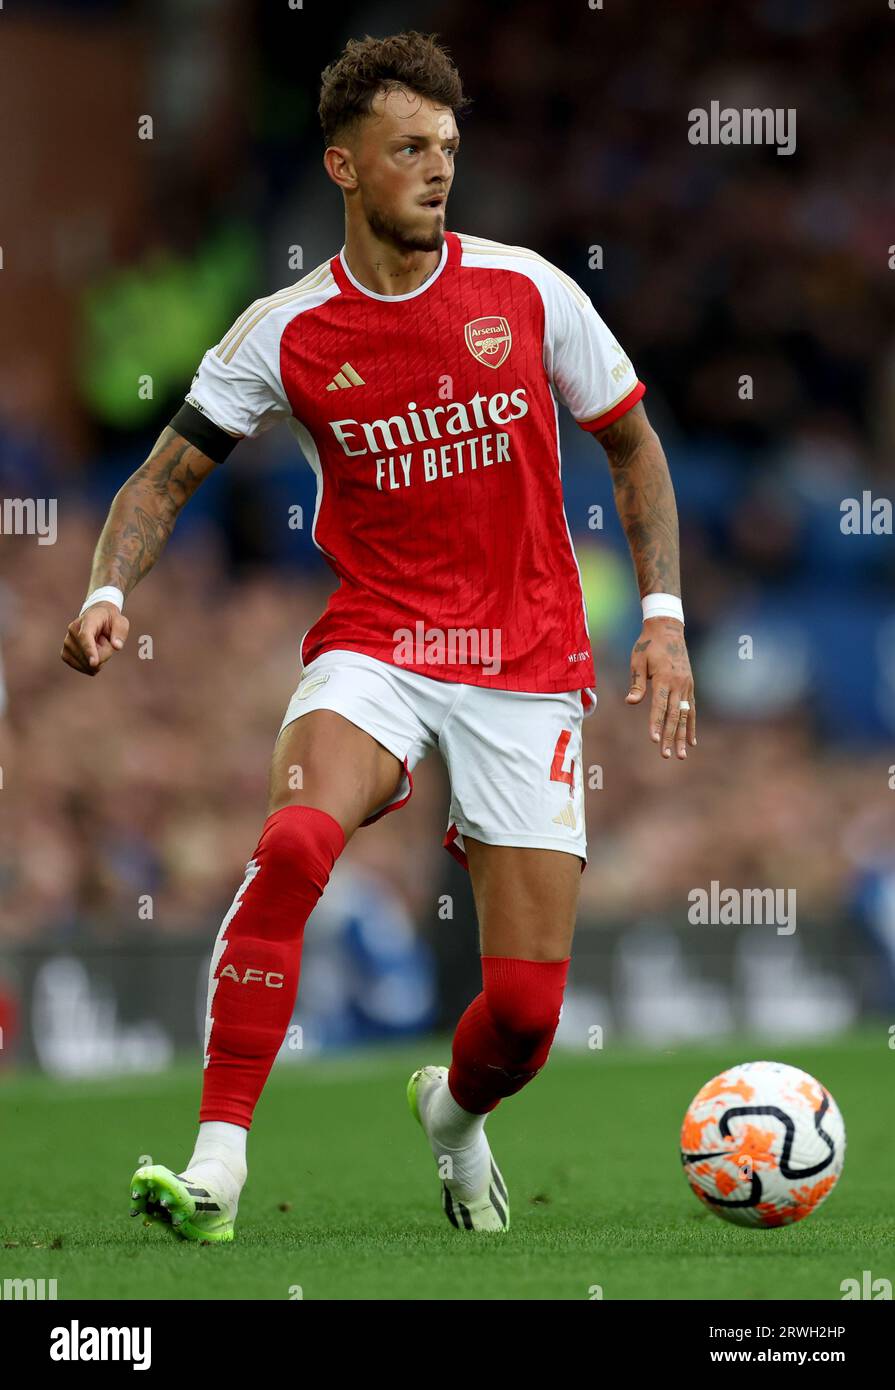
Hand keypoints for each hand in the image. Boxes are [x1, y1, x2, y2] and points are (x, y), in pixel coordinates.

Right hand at [61, 602, 129, 676]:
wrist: (97, 619)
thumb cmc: (110, 621)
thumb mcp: (121, 623)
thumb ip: (120, 633)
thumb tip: (117, 646)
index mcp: (87, 620)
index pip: (85, 636)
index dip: (89, 650)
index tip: (94, 663)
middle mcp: (73, 630)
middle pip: (87, 654)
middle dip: (104, 654)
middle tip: (105, 641)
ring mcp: (67, 643)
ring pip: (86, 664)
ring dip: (99, 660)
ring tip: (98, 645)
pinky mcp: (65, 654)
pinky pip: (82, 668)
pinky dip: (92, 666)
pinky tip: (93, 654)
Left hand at [625, 617, 695, 758]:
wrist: (668, 629)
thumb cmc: (648, 646)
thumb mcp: (637, 661)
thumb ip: (637, 683)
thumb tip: (630, 702)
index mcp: (664, 678)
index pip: (659, 706)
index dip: (656, 723)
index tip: (654, 740)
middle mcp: (679, 684)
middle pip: (674, 715)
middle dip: (670, 736)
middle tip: (666, 755)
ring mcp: (687, 686)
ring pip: (685, 716)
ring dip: (682, 736)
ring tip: (681, 754)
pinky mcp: (690, 686)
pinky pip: (692, 710)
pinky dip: (691, 726)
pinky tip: (691, 741)